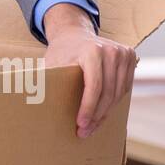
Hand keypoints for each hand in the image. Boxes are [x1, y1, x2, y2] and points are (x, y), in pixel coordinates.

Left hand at [41, 3, 137, 138]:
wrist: (74, 32)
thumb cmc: (60, 51)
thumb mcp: (52, 63)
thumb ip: (47, 80)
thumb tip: (34, 103)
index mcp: (92, 50)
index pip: (94, 87)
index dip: (88, 108)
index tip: (80, 125)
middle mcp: (111, 50)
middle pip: (108, 93)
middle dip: (96, 116)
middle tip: (85, 132)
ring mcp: (124, 53)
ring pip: (117, 93)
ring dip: (105, 113)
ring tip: (92, 127)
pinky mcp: (131, 57)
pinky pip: (124, 88)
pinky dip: (113, 103)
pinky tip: (101, 113)